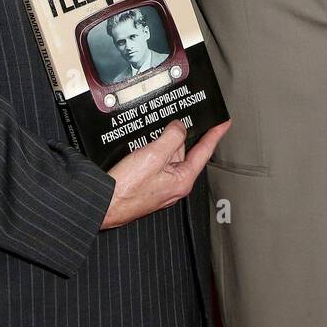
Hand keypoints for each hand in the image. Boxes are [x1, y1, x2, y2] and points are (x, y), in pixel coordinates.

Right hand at [101, 118, 230, 229]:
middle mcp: (174, 183)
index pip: (205, 151)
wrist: (102, 205)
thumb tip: (179, 127)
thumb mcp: (153, 156)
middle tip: (171, 122)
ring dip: (160, 143)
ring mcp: (160, 184)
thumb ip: (171, 138)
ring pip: (166, 154)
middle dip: (177, 135)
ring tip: (148, 138)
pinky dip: (150, 151)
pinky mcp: (147, 183)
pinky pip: (154, 161)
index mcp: (182, 179)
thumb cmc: (125, 190)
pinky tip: (139, 148)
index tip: (224, 123)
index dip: (215, 134)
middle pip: (183, 150)